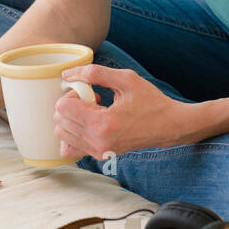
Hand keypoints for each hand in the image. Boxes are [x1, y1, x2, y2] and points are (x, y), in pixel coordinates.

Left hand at [53, 65, 188, 161]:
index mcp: (103, 123)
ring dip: (71, 118)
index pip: (63, 107)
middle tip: (92, 100)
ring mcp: (98, 151)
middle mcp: (98, 141)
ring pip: (61, 134)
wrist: (169, 126)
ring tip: (91, 111)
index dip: (72, 93)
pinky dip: (72, 134)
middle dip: (71, 105)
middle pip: (59, 120)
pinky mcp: (99, 155)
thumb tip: (66, 75)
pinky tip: (87, 124)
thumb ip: (94, 73)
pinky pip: (69, 148)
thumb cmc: (150, 101)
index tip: (89, 91)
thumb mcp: (125, 79)